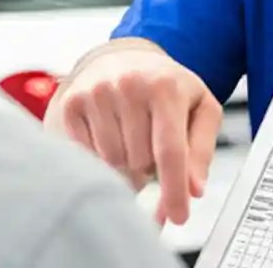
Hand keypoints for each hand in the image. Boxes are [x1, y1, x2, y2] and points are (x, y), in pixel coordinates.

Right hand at [43, 42, 223, 226]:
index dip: (174, 190)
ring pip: (112, 162)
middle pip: (139, 162)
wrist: (124, 58)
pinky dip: (102, 156)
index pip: (170, 151)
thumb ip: (201, 150)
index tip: (178, 216)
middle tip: (151, 142)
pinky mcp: (71, 104)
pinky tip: (111, 134)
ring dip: (126, 163)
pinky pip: (87, 155)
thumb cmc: (165, 86)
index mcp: (165, 86)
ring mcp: (96, 93)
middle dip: (149, 166)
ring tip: (131, 136)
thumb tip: (194, 189)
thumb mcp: (200, 108)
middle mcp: (128, 85)